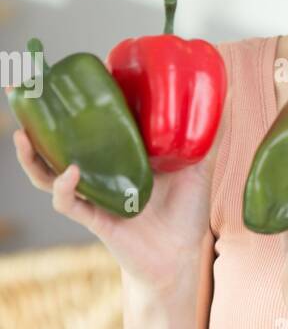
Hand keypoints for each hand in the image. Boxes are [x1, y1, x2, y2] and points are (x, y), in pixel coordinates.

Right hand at [7, 87, 230, 292]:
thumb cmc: (185, 214)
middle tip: (19, 90)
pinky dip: (64, 187)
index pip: (88, 120)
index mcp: (119, 153)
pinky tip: (70, 172)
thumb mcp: (200, 168)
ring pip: (47, 171)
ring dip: (31, 154)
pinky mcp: (93, 218)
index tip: (71, 70)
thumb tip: (225, 95)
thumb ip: (209, 136)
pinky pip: (68, 202)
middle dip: (33, 120)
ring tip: (21, 134)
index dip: (75, 97)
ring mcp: (92, 193)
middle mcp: (98, 170)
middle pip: (56, 140)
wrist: (180, 258)